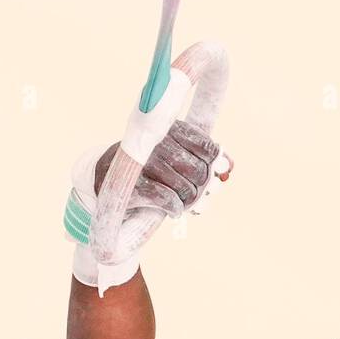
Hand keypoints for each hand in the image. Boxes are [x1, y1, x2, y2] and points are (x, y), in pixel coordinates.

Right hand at [94, 120, 233, 215]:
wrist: (110, 180)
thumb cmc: (152, 168)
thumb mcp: (178, 156)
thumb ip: (206, 158)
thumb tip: (229, 166)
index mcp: (171, 128)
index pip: (207, 147)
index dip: (215, 163)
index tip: (212, 172)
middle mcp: (158, 142)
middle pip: (199, 171)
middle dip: (203, 188)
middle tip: (198, 194)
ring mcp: (145, 162)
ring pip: (185, 188)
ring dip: (189, 201)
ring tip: (184, 201)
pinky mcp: (136, 185)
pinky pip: (169, 200)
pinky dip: (176, 209)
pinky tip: (174, 210)